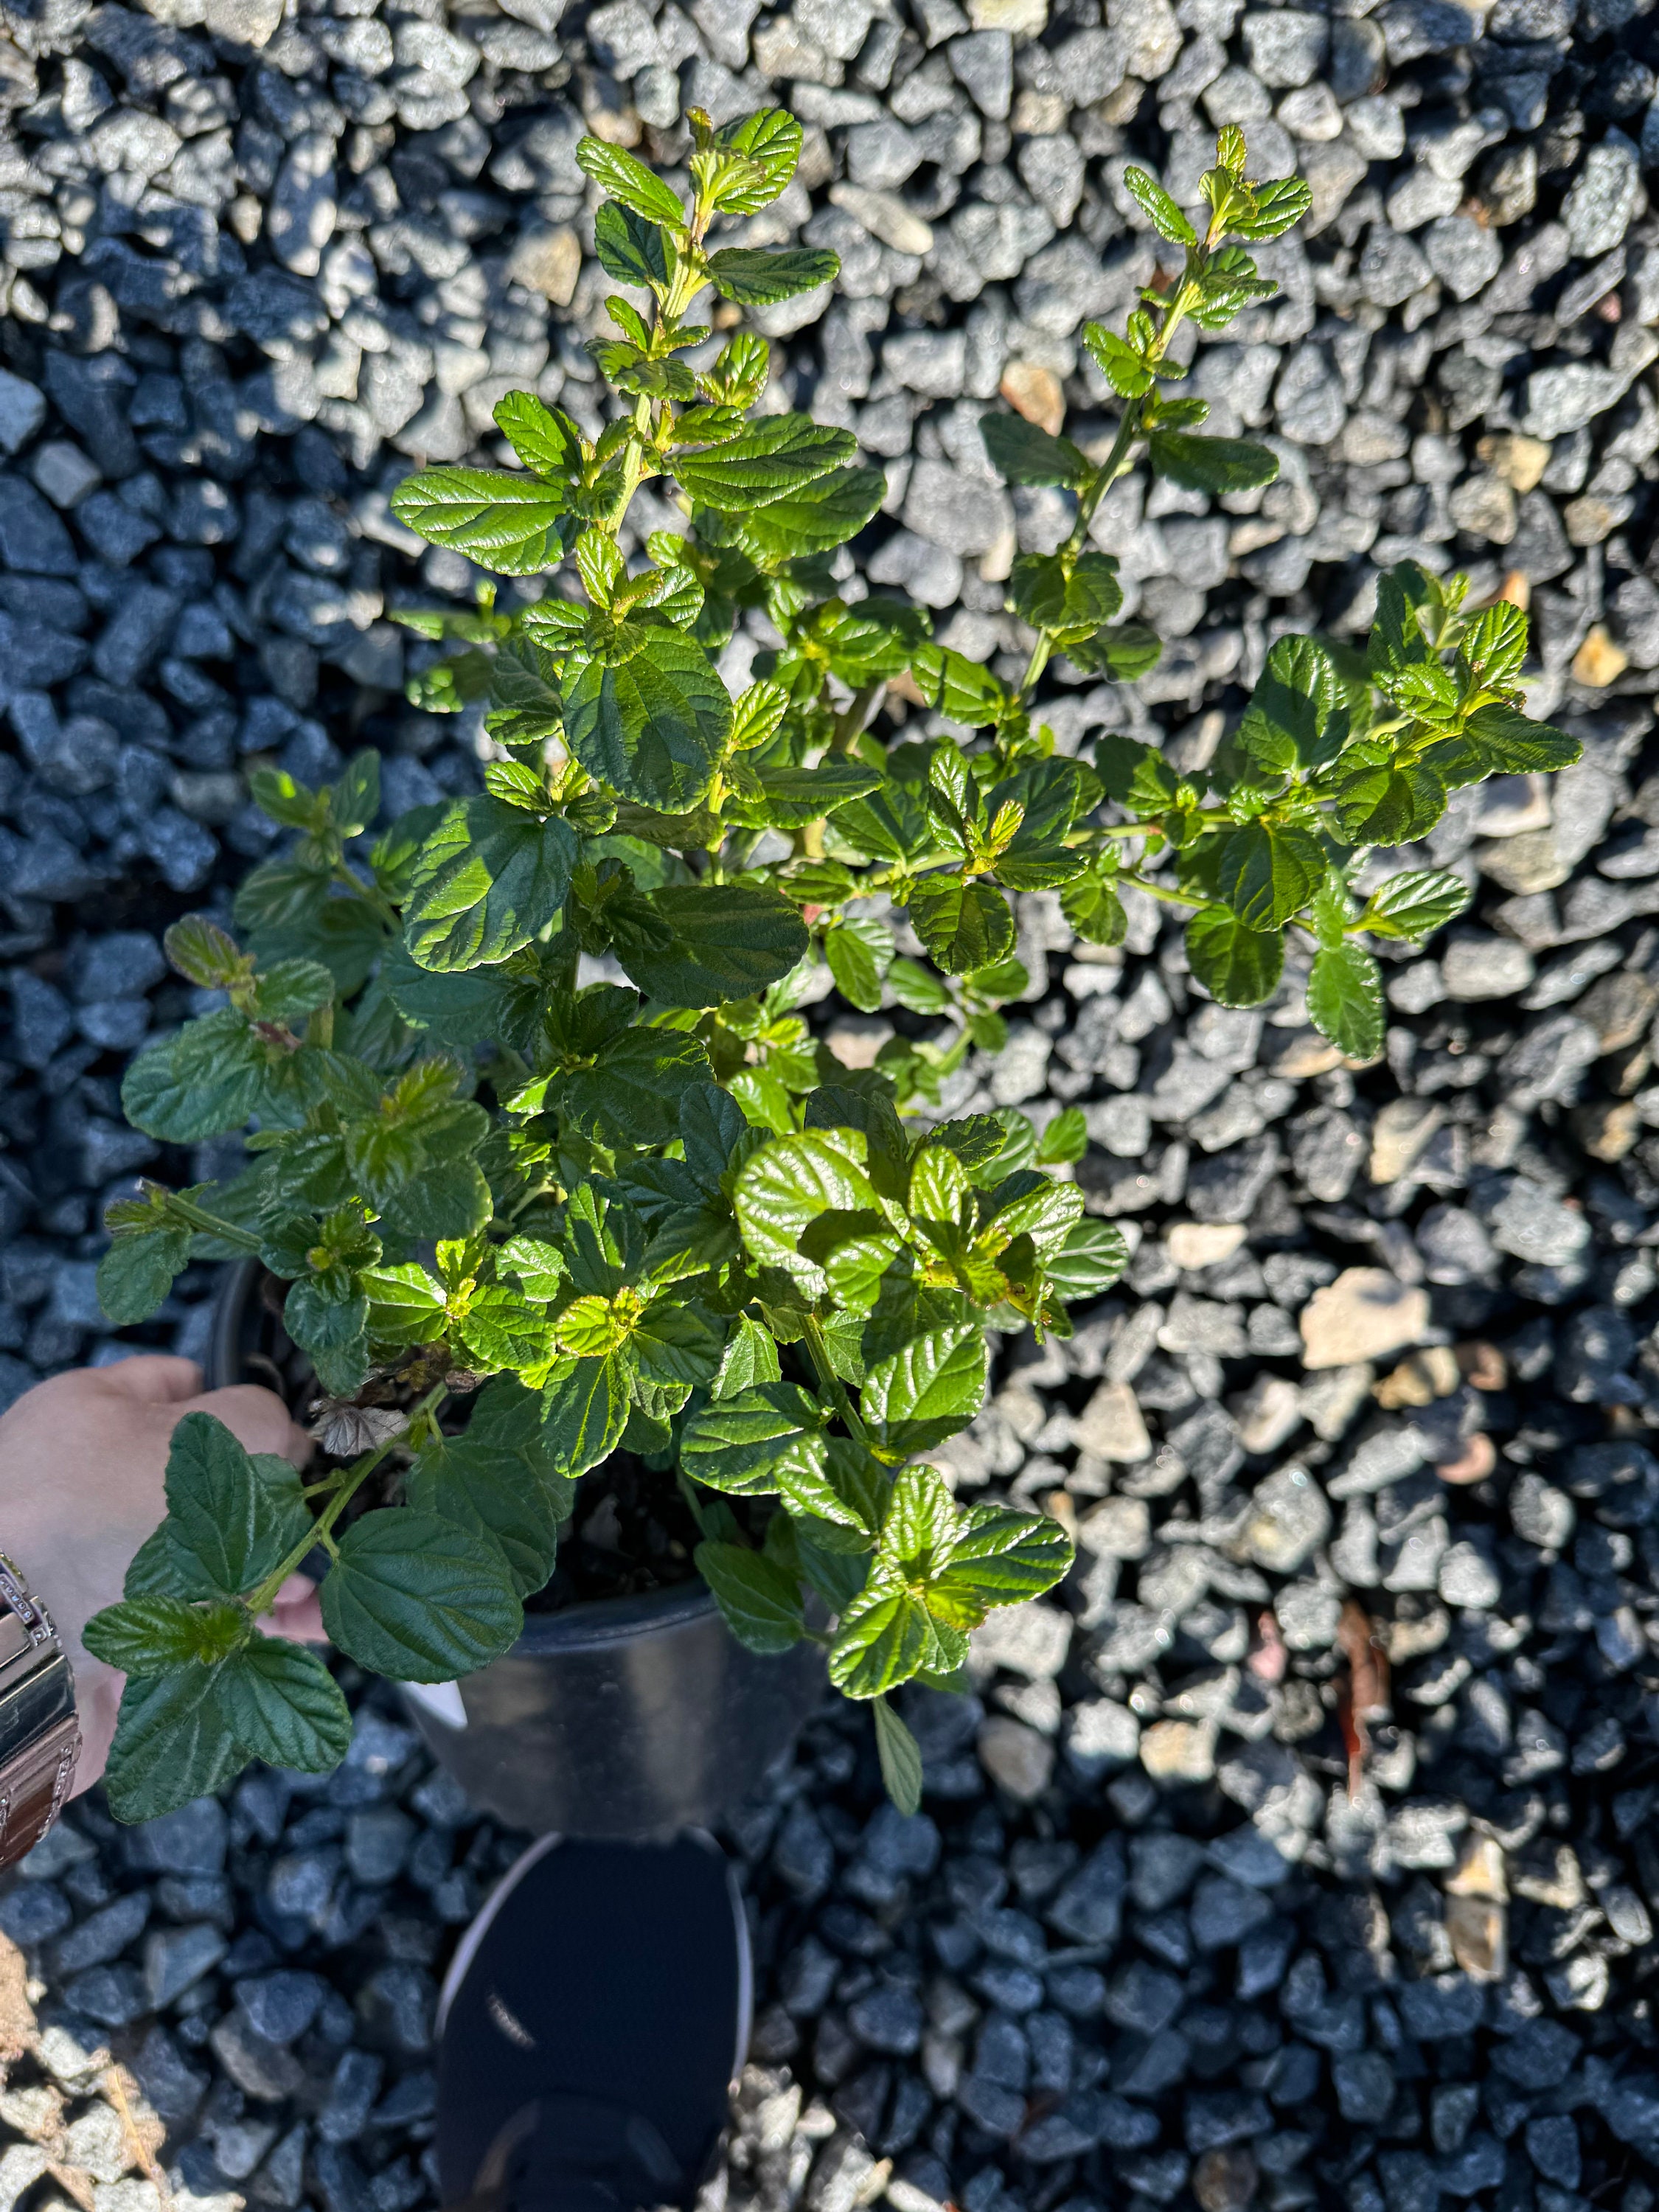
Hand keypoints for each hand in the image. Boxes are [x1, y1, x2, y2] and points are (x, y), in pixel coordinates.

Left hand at [0, 1357, 318, 1793]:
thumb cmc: (97, 1518)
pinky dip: (247, 1630)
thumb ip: (265, 1421)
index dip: (241, 1408)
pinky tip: (302, 1633)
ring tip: (320, 1604)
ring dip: (269, 1579)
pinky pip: (196, 1627)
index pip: (178, 1387)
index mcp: (90, 1414)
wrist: (10, 1655)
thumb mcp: (203, 1433)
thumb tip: (292, 1446)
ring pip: (207, 1563)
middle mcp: (88, 1487)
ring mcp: (96, 1568)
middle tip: (317, 1531)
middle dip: (269, 1513)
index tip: (293, 1443)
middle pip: (202, 1485)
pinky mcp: (108, 1643)